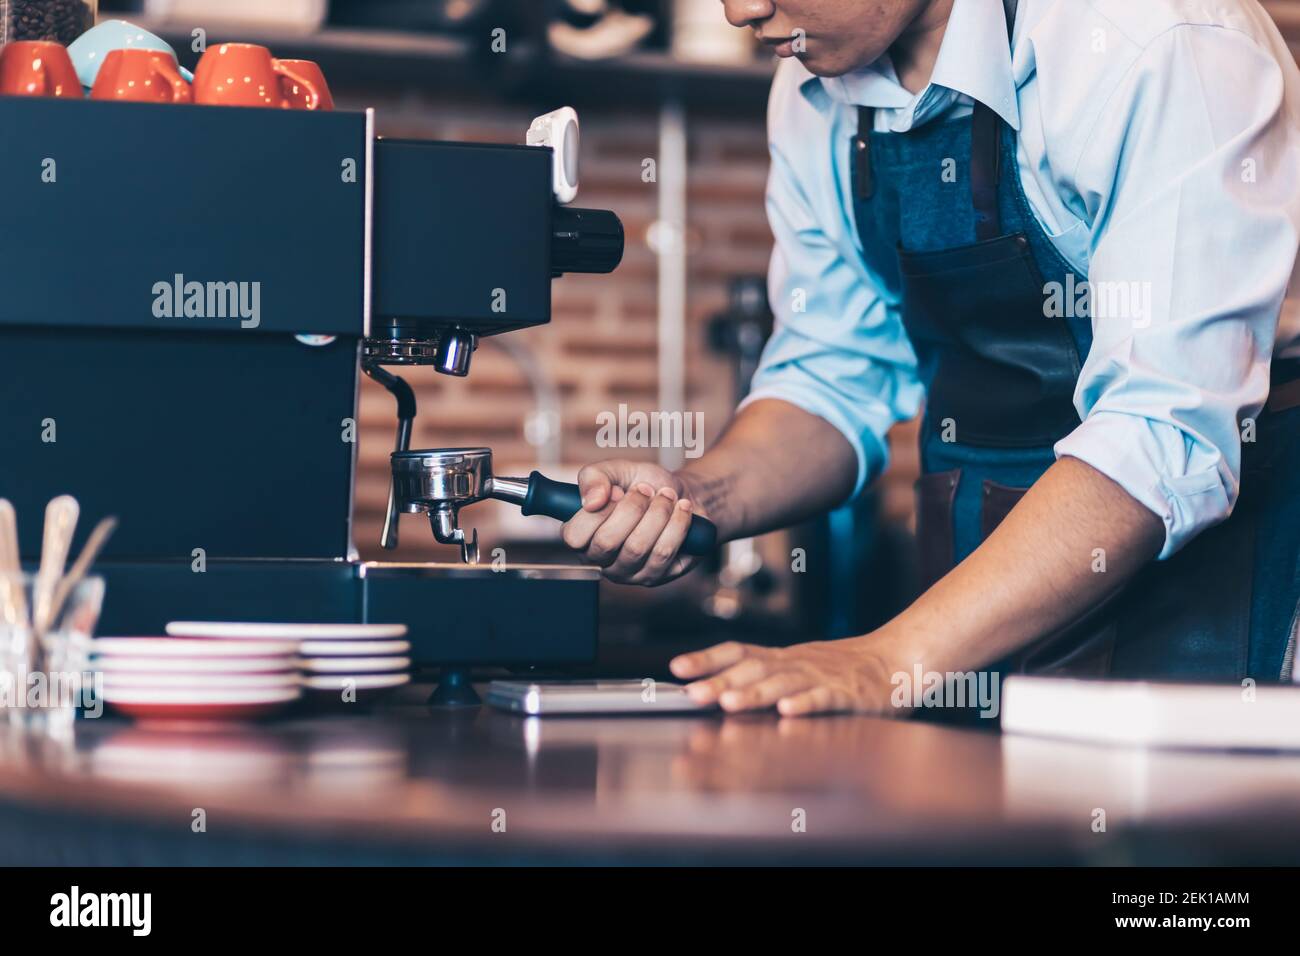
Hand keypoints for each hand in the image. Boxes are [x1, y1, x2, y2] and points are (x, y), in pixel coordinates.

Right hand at [560, 459, 710, 585]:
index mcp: (583, 536)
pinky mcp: (656, 577)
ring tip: (667, 496)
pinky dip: (677, 524)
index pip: (574, 537)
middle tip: (647, 489)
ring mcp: (628, 573)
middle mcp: (601, 560)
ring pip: (638, 547)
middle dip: (633, 508)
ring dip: (658, 513)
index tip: (616, 491)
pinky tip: (682, 509)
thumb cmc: (644, 484)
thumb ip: (594, 477)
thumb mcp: (616, 470)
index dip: (597, 512)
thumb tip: (591, 502)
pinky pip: (664, 553)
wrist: (682, 494)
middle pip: (607, 542)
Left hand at [669, 638, 901, 715]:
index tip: (676, 669)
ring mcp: (823, 677)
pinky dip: (806, 704)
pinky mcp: (850, 694)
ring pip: (783, 683)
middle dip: (719, 681)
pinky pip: (825, 698)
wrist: (900, 658)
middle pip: (754, 669)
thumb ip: (764, 677)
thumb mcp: (799, 666)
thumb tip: (715, 689)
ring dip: (755, 693)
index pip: (738, 652)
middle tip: (692, 694)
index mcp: (782, 658)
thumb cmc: (846, 669)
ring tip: (729, 702)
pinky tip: (788, 712)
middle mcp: (797, 663)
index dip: (706, 658)